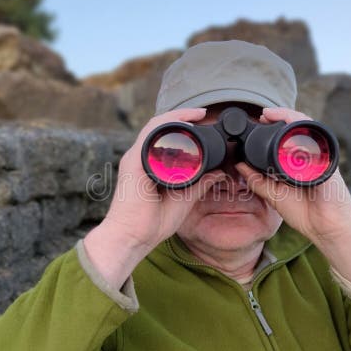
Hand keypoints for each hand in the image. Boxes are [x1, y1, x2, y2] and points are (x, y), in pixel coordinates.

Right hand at [99, 107, 227, 252]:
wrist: (131, 237)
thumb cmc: (151, 223)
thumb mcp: (184, 199)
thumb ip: (200, 184)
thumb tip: (219, 172)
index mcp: (151, 165)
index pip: (167, 138)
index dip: (186, 127)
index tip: (206, 123)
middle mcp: (141, 158)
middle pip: (161, 127)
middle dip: (184, 117)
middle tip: (205, 113)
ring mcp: (135, 158)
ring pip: (156, 126)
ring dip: (178, 116)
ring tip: (198, 114)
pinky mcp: (133, 162)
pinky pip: (149, 135)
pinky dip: (166, 125)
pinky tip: (183, 123)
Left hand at [235, 106, 350, 246]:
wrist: (324, 228)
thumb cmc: (304, 213)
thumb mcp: (273, 194)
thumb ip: (257, 180)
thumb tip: (239, 165)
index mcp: (298, 162)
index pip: (286, 138)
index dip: (273, 127)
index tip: (258, 121)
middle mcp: (310, 156)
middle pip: (297, 128)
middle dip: (280, 117)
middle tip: (263, 114)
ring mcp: (320, 157)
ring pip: (307, 128)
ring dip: (289, 117)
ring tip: (271, 115)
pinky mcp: (328, 161)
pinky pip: (317, 139)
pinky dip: (303, 131)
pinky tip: (289, 127)